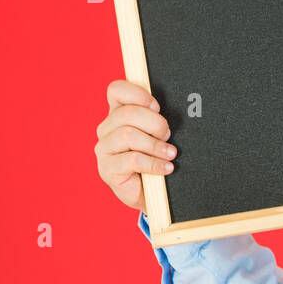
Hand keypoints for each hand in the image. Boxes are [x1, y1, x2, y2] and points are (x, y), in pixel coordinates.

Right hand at [95, 79, 176, 212]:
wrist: (153, 193)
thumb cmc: (157, 157)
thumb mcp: (158, 133)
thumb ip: (157, 117)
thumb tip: (177, 103)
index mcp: (117, 114)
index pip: (116, 90)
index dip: (138, 94)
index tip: (157, 107)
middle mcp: (106, 129)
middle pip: (127, 113)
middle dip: (155, 124)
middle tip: (168, 136)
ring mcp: (104, 149)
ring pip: (128, 135)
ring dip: (155, 144)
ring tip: (170, 154)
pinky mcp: (107, 169)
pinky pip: (131, 160)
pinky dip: (154, 163)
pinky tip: (166, 168)